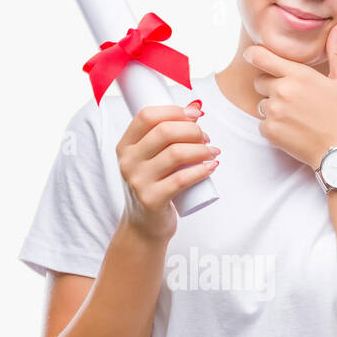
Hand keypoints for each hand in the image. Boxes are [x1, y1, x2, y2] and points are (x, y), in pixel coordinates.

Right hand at [116, 102, 218, 242]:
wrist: (144, 226)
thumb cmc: (153, 185)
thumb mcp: (147, 160)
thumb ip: (161, 137)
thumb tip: (193, 110)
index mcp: (125, 146)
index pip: (146, 116)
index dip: (174, 110)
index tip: (195, 114)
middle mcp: (128, 162)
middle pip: (164, 132)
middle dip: (192, 130)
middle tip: (206, 137)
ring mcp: (138, 182)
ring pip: (176, 153)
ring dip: (201, 149)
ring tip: (212, 152)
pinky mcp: (152, 200)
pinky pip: (181, 179)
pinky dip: (201, 170)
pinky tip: (212, 166)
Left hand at [242, 16, 336, 169]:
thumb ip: (336, 51)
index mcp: (297, 75)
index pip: (261, 57)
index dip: (253, 54)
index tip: (251, 55)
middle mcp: (282, 91)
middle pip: (260, 81)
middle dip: (271, 86)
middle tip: (293, 98)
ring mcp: (274, 112)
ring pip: (262, 104)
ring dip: (273, 108)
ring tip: (297, 116)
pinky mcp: (270, 132)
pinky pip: (262, 124)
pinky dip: (274, 126)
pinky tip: (293, 129)